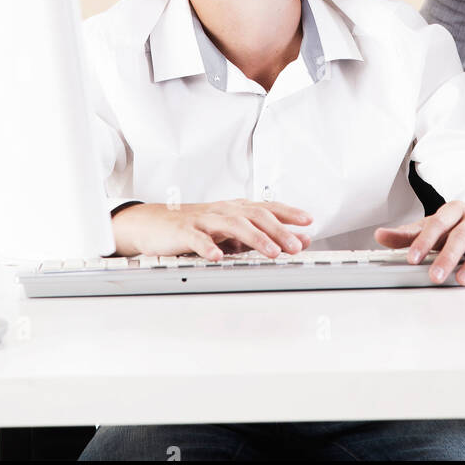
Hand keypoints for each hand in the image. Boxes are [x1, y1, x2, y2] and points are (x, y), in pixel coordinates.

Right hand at [111, 199, 312, 259]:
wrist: (156, 223)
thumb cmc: (198, 227)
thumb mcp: (233, 231)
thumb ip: (262, 235)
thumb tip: (298, 239)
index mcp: (236, 209)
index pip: (267, 207)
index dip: (289, 212)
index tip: (308, 221)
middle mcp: (224, 210)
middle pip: (255, 215)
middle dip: (278, 231)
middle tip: (295, 246)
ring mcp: (205, 220)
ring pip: (233, 224)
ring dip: (255, 238)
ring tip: (271, 252)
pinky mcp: (185, 232)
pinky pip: (199, 239)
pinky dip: (209, 247)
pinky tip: (218, 257)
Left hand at [374, 199, 464, 286]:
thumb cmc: (464, 226)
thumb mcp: (437, 227)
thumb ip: (409, 234)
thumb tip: (380, 235)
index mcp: (455, 210)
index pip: (438, 223)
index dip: (424, 241)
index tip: (412, 258)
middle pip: (462, 234)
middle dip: (448, 256)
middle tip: (435, 276)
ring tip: (463, 280)